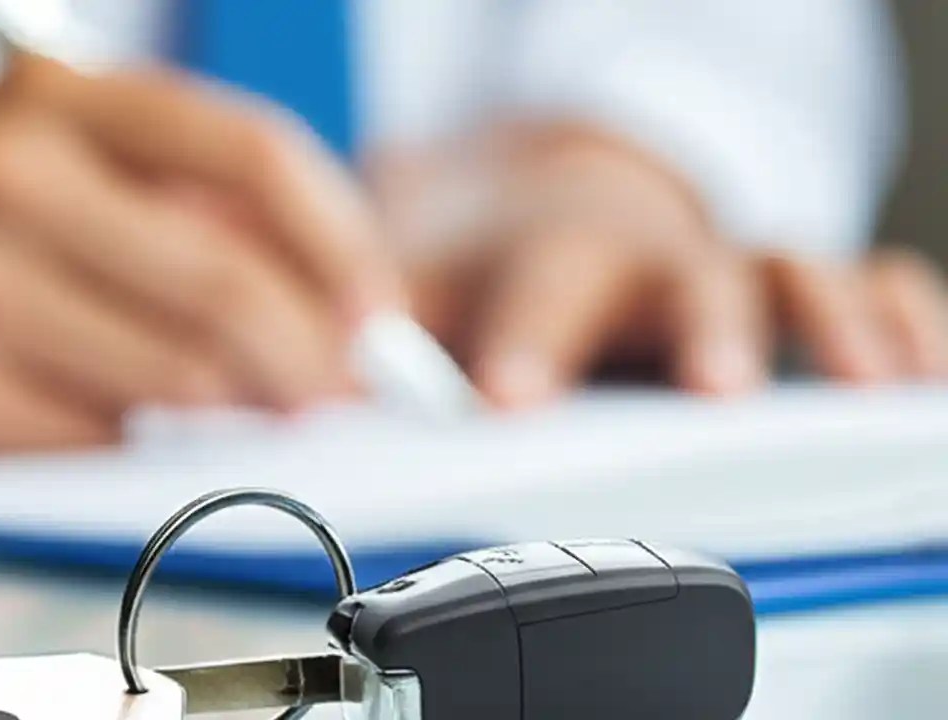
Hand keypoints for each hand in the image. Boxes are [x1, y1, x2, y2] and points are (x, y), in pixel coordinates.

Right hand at [0, 55, 397, 451]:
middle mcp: (5, 173)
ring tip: (232, 406)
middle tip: (333, 394)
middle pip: (229, 286)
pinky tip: (113, 418)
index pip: (253, 156)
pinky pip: (100, 440)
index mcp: (52, 93)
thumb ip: (172, 210)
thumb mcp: (39, 160)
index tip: (378, 315)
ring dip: (231, 410)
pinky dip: (136, 446)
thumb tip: (325, 314)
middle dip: (311, 361)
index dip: (343, 246)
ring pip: (179, 380)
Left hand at [387, 124, 947, 406]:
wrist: (536, 209)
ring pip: (786, 274)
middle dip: (697, 329)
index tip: (511, 397)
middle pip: (678, 274)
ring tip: (868, 389)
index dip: (529, 339)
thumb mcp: (417, 302)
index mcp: (546, 256)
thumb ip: (380, 348)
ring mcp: (722, 268)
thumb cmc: (484, 274)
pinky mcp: (783, 289)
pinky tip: (920, 375)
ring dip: (827, 326)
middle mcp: (646, 256)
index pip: (537, 285)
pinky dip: (900, 321)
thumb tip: (315, 400)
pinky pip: (866, 284)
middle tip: (713, 391)